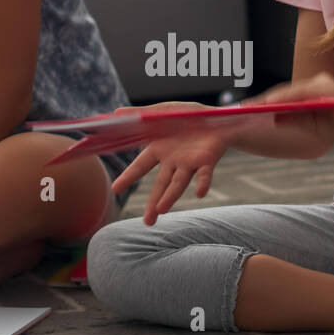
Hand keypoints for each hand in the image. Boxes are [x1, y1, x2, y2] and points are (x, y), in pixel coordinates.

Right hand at [111, 102, 232, 225]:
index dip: (128, 177)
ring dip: (171, 196)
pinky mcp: (207, 160)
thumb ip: (140, 114)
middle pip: (161, 184)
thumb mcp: (162, 112)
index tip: (114, 189)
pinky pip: (204, 173)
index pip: (140, 166)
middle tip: (147, 222)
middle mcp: (173, 161)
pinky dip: (202, 182)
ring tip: (161, 211)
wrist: (219, 118)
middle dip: (153, 203)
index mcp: (159, 150)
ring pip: (179, 183)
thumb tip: (116, 113)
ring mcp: (190, 163)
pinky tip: (200, 193)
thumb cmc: (188, 117)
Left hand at [247, 72, 333, 147]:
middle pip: (284, 92)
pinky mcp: (328, 88)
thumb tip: (274, 117)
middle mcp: (318, 83)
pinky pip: (301, 94)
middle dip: (261, 101)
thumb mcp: (315, 126)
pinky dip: (284, 99)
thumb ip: (296, 119)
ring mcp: (323, 84)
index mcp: (315, 91)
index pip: (285, 96)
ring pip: (289, 91)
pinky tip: (269, 105)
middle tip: (239, 108)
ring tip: (248, 108)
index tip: (245, 110)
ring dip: (268, 99)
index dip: (264, 103)